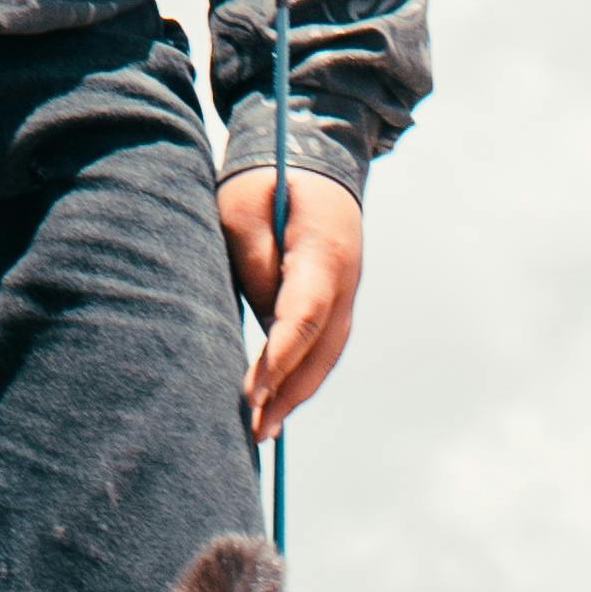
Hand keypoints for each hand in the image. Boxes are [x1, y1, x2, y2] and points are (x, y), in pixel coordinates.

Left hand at [218, 165, 362, 442]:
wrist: (317, 160)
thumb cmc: (268, 181)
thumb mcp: (242, 210)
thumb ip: (251, 266)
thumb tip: (260, 328)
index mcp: (323, 252)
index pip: (302, 317)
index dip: (278, 360)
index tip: (252, 394)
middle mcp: (346, 280)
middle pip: (322, 348)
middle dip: (289, 392)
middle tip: (254, 431)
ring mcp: (348, 292)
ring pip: (328, 354)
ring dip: (297, 392)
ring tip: (262, 429)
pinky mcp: (340, 300)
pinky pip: (325, 345)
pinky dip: (304, 374)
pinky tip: (277, 399)